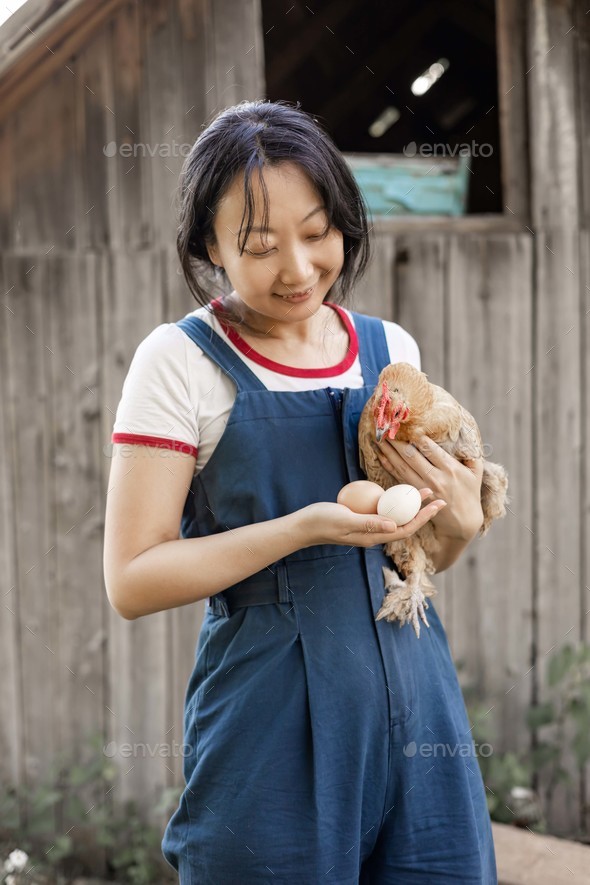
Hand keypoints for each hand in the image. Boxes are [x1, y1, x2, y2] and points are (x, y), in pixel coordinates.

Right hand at [297, 489, 446, 548]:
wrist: (303, 526)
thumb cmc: (321, 522)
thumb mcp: (345, 520)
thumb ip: (369, 523)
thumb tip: (395, 527)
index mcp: (373, 537)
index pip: (405, 529)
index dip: (423, 517)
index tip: (437, 504)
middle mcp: (373, 534)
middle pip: (404, 523)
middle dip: (422, 511)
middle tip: (437, 495)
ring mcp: (367, 526)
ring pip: (394, 516)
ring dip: (409, 505)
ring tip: (421, 490)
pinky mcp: (360, 518)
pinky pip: (382, 511)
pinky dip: (392, 501)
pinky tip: (395, 490)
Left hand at [374, 435, 483, 541]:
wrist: (463, 522)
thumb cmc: (470, 494)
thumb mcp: (476, 473)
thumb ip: (471, 455)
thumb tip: (464, 435)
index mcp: (450, 469)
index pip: (430, 448)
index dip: (416, 436)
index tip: (406, 424)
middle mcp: (435, 478)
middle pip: (411, 456)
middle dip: (398, 441)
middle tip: (386, 427)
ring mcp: (423, 488)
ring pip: (402, 466)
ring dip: (389, 451)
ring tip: (379, 438)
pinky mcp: (415, 496)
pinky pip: (399, 478)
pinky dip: (389, 465)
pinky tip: (381, 455)